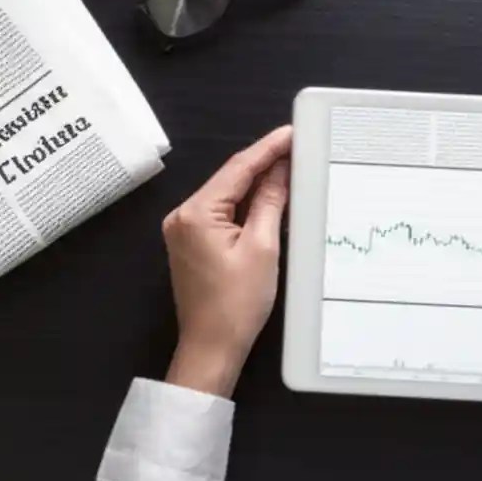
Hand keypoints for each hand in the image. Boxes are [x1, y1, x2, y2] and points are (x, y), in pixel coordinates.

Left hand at [162, 126, 291, 397]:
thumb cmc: (237, 304)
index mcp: (196, 213)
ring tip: (291, 167)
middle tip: (298, 147)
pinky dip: (247, 205)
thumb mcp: (262, 247)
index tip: (292, 132)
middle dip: (264, 164)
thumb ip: (271, 203)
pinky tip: (270, 198)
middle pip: (230, 179)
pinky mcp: (192, 244)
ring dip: (257, 184)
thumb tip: (281, 170)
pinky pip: (223, 213)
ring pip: (227, 195)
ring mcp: (185, 230)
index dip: (268, 149)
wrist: (212, 347)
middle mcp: (183, 215)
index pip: (238, 169)